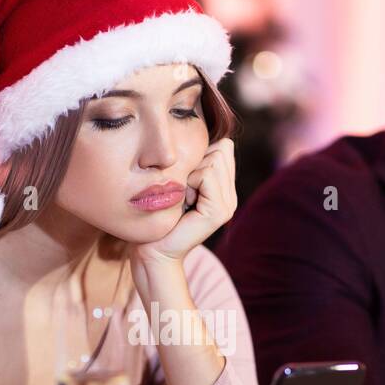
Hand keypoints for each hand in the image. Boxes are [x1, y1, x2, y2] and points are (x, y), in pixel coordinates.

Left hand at [132, 138, 235, 268]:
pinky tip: (184, 202)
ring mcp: (228, 204)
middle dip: (195, 163)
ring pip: (214, 159)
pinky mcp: (219, 211)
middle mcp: (231, 196)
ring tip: (183, 198)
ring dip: (190, 174)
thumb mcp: (178, 182)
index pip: (223, 147)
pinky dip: (190, 182)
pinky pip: (207, 174)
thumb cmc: (158, 215)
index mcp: (224, 188)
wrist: (153, 250)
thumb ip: (193, 163)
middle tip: (183, 191)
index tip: (184, 181)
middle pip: (221, 149)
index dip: (199, 155)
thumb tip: (200, 133)